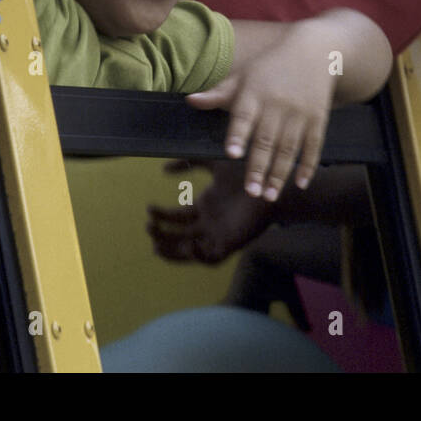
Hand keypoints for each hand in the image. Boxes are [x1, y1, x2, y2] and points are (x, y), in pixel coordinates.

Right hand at [147, 159, 274, 263]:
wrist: (272, 186)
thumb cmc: (246, 174)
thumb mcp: (212, 163)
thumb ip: (188, 162)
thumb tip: (162, 168)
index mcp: (205, 207)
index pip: (177, 217)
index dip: (162, 215)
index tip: (148, 208)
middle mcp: (209, 223)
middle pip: (178, 235)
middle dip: (161, 234)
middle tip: (148, 227)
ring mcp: (219, 235)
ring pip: (189, 251)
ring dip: (172, 251)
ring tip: (156, 247)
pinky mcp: (231, 243)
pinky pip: (211, 257)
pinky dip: (199, 256)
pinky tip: (189, 246)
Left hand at [187, 21, 332, 200]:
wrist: (315, 52)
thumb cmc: (270, 68)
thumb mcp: (244, 76)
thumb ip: (219, 93)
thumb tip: (189, 100)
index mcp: (254, 93)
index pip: (244, 116)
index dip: (238, 135)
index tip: (231, 153)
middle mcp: (277, 104)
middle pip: (267, 139)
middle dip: (259, 167)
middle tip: (251, 192)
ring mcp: (300, 113)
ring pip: (289, 148)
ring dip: (280, 174)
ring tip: (269, 195)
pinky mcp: (318, 118)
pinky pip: (313, 145)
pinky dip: (307, 165)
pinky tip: (300, 184)